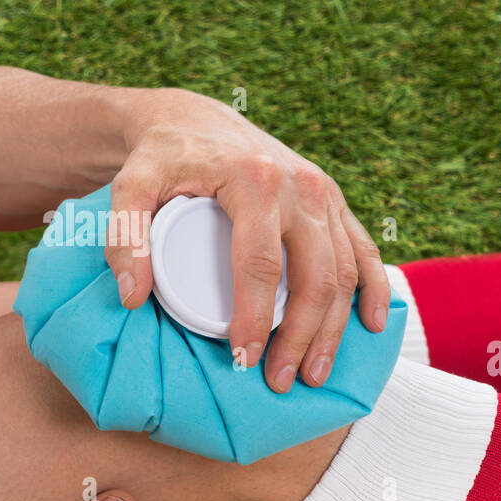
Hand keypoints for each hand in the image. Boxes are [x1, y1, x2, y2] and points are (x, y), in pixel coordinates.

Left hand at [105, 88, 389, 392]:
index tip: (243, 359)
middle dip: (301, 335)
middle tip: (282, 381)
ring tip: (314, 373)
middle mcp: (300, 186)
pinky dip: (375, 290)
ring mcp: (324, 194)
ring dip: (334, 328)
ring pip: (343, 272)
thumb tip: (134, 298)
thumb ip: (125, 236)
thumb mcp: (131, 184)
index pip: (261, 263)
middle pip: (314, 275)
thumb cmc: (163, 158)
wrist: (197, 120)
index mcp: (254, 180)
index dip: (255, 317)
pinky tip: (372, 326)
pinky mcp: (336, 201)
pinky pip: (365, 250)